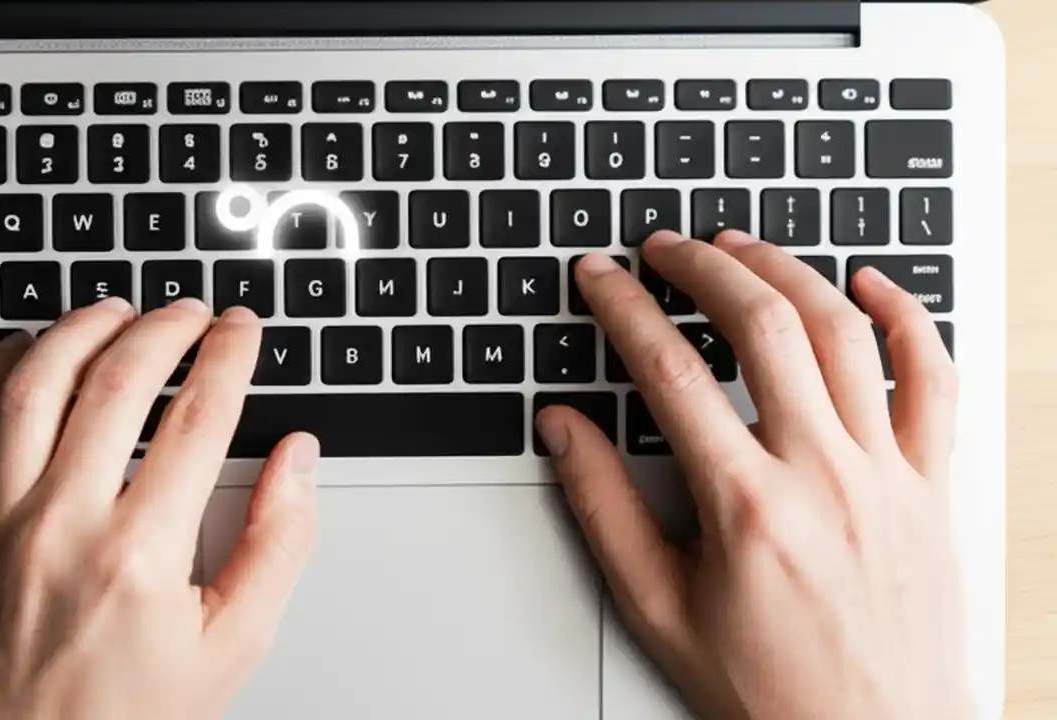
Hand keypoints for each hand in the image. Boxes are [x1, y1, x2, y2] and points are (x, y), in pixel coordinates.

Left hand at [0, 299, 318, 719]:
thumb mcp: (233, 646)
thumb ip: (278, 544)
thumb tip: (298, 461)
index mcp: (139, 557)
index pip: (200, 418)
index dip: (230, 356)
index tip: (242, 330)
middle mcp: (61, 528)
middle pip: (118, 383)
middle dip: (166, 327)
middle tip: (193, 313)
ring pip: (32, 386)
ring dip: (80, 330)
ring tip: (118, 311)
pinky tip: (21, 353)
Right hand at [537, 231, 966, 719]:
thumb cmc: (766, 686)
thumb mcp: (657, 606)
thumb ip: (603, 508)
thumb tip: (565, 429)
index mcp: (747, 506)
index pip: (669, 372)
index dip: (623, 309)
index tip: (599, 277)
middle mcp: (823, 474)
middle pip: (760, 327)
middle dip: (701, 267)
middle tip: (664, 246)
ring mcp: (887, 473)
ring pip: (842, 333)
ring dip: (786, 271)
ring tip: (741, 246)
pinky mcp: (930, 483)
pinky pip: (933, 378)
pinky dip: (906, 317)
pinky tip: (869, 283)